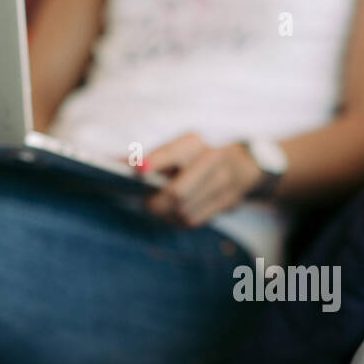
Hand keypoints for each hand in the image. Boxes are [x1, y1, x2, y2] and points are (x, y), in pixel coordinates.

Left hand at [143, 133, 263, 227]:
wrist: (246, 163)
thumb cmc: (201, 154)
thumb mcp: (181, 147)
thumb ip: (152, 156)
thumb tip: (117, 162)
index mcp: (194, 142)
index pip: (171, 153)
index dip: (153, 162)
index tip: (138, 171)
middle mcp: (211, 160)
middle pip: (177, 192)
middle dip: (156, 203)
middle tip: (147, 203)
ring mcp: (222, 183)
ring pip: (184, 211)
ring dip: (166, 214)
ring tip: (161, 208)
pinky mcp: (227, 202)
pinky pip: (194, 220)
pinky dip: (178, 220)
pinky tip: (175, 214)